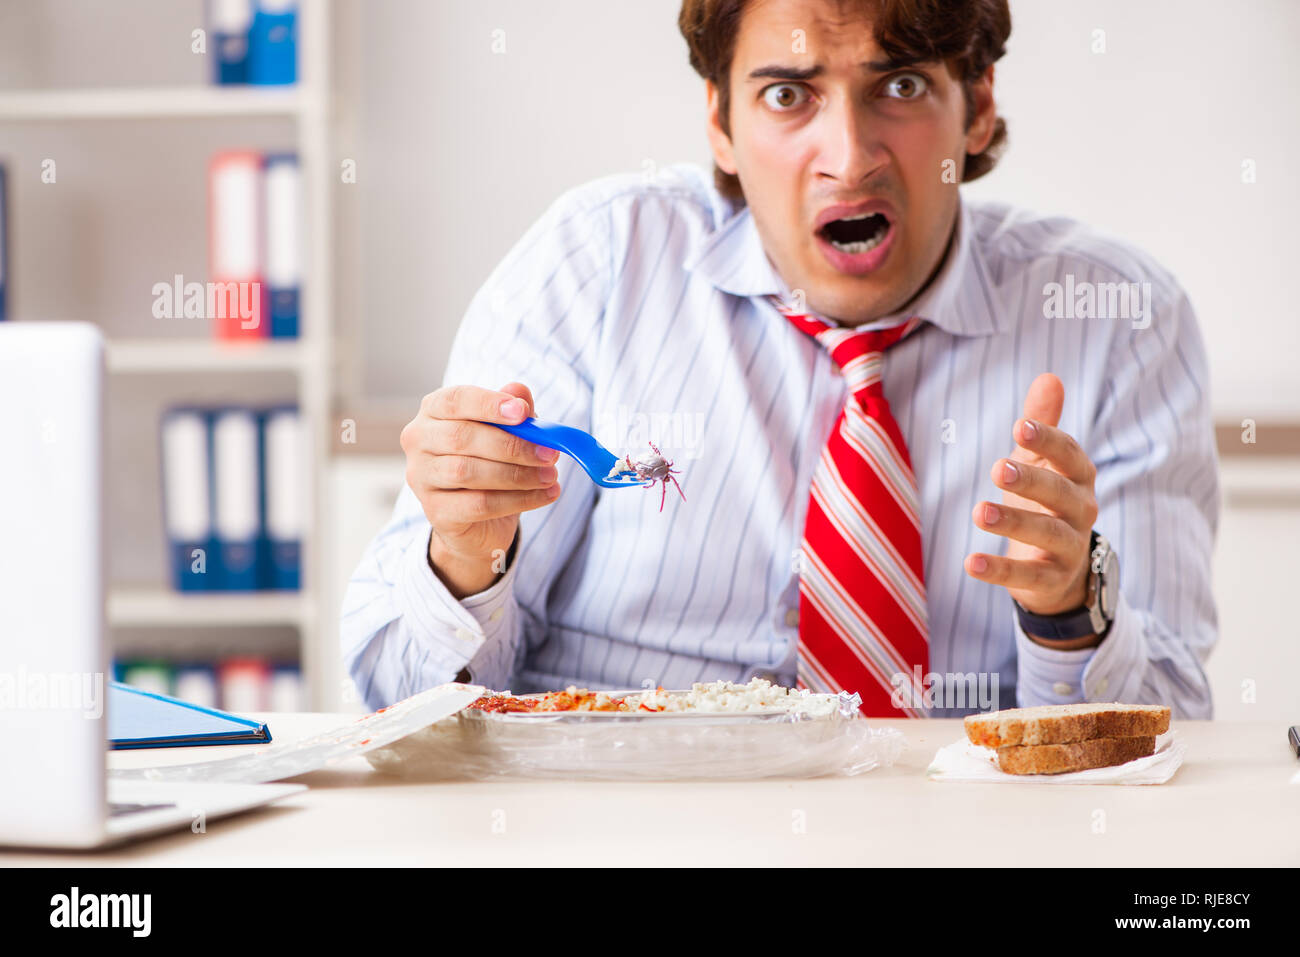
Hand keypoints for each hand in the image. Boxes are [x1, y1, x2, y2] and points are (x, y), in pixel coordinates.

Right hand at [399, 382, 561, 598]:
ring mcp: (422, 478)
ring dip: (518, 474)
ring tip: (551, 475)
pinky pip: (479, 504)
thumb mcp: (508, 432)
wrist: (477, 521)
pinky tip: (544, 494)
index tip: (522, 412)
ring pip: (469, 472)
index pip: (455, 400)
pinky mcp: (436, 512)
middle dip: (512, 445)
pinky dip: (518, 500)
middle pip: (461, 437)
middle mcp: (419, 440)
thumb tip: (519, 391)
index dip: (489, 404)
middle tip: (549, 452)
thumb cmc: (490, 464)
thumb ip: (513, 410)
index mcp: (433, 411)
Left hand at [963, 373, 1099, 638]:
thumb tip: (1049, 376)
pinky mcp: (1051, 579)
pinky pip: (1026, 575)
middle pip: (1059, 493)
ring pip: (1046, 533)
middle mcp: (1081, 511)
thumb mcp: (1042, 463)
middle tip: (996, 468)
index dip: (1048, 440)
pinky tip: (969, 562)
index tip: (1019, 425)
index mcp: (1079, 478)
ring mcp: (1069, 547)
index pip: (1070, 455)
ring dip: (1013, 522)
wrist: (1062, 570)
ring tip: (979, 511)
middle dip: (1030, 480)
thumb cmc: (1046, 503)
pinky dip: (998, 570)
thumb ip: (1043, 424)